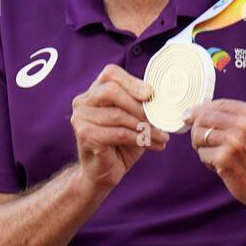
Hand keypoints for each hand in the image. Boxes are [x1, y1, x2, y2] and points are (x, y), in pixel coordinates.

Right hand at [70, 64, 168, 191]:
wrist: (103, 172)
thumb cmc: (120, 142)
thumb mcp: (133, 119)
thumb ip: (141, 104)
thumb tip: (165, 96)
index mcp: (94, 91)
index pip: (110, 74)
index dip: (132, 81)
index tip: (150, 94)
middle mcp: (83, 102)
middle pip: (112, 91)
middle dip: (139, 106)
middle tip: (159, 120)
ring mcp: (81, 118)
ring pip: (118, 115)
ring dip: (146, 127)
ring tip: (162, 136)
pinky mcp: (85, 136)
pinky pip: (119, 133)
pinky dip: (141, 139)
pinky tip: (154, 145)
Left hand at [185, 100, 245, 221]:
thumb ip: (235, 119)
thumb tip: (196, 113)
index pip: (219, 104)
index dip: (201, 109)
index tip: (190, 116)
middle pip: (204, 117)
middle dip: (198, 129)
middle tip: (203, 142)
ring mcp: (234, 141)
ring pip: (199, 135)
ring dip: (202, 147)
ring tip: (218, 155)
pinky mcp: (224, 158)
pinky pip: (202, 154)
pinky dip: (208, 162)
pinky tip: (222, 167)